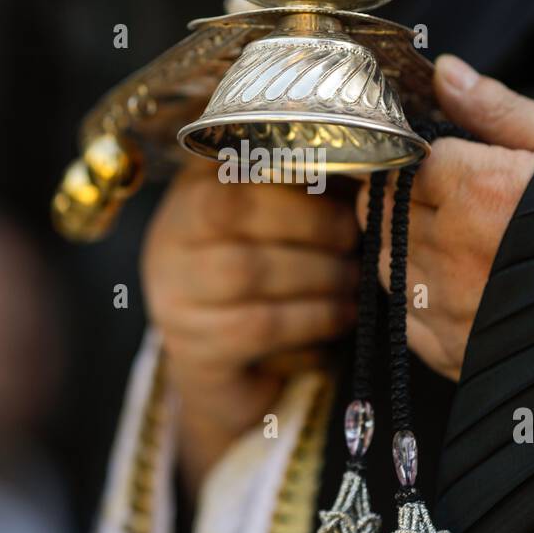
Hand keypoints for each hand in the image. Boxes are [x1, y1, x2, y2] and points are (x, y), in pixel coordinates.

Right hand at [141, 161, 358, 494]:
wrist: (227, 375)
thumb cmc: (264, 286)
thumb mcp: (272, 230)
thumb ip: (301, 190)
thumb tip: (364, 157)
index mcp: (188, 196)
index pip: (226, 162)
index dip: (285, 163)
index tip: (342, 173)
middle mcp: (169, 242)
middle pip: (230, 210)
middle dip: (309, 219)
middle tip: (355, 233)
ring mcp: (175, 297)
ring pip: (247, 269)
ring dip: (318, 271)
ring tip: (355, 277)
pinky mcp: (196, 350)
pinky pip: (259, 325)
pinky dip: (313, 318)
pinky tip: (343, 315)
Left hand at [357, 54, 533, 380]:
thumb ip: (497, 109)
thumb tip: (445, 71)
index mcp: (476, 187)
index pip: (403, 162)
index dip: (416, 159)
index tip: (435, 163)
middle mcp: (451, 246)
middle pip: (386, 211)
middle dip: (403, 199)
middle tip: (439, 199)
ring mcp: (448, 303)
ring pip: (386, 262)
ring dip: (404, 248)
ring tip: (451, 244)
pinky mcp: (453, 351)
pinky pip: (407, 318)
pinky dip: (419, 301)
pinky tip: (457, 289)